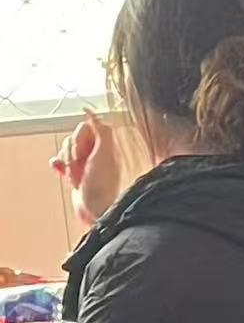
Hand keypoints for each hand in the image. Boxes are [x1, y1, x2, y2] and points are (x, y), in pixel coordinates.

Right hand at [50, 112, 120, 226]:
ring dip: (67, 161)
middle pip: (73, 137)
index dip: (81, 138)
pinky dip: (58, 165)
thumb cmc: (102, 185)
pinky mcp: (75, 174)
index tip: (86, 152)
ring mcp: (84, 164)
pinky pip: (60, 161)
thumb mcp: (106, 154)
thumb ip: (102, 130)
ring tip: (77, 176)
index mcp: (105, 146)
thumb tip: (90, 112)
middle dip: (72, 151)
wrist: (95, 211)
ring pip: (66, 149)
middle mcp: (95, 153)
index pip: (85, 127)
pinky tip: (60, 171)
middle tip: (82, 166)